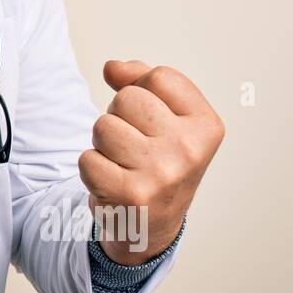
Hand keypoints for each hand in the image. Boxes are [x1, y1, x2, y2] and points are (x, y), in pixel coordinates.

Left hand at [78, 60, 223, 264]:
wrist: (152, 225)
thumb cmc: (158, 162)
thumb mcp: (167, 117)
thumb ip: (141, 80)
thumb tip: (112, 67)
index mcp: (206, 126)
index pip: (158, 77)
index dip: (141, 89)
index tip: (149, 116)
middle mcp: (189, 150)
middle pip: (126, 99)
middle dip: (119, 116)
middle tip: (133, 145)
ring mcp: (161, 174)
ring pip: (103, 126)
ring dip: (103, 143)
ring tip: (122, 162)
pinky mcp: (130, 195)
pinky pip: (86, 158)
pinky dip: (92, 168)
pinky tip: (112, 182)